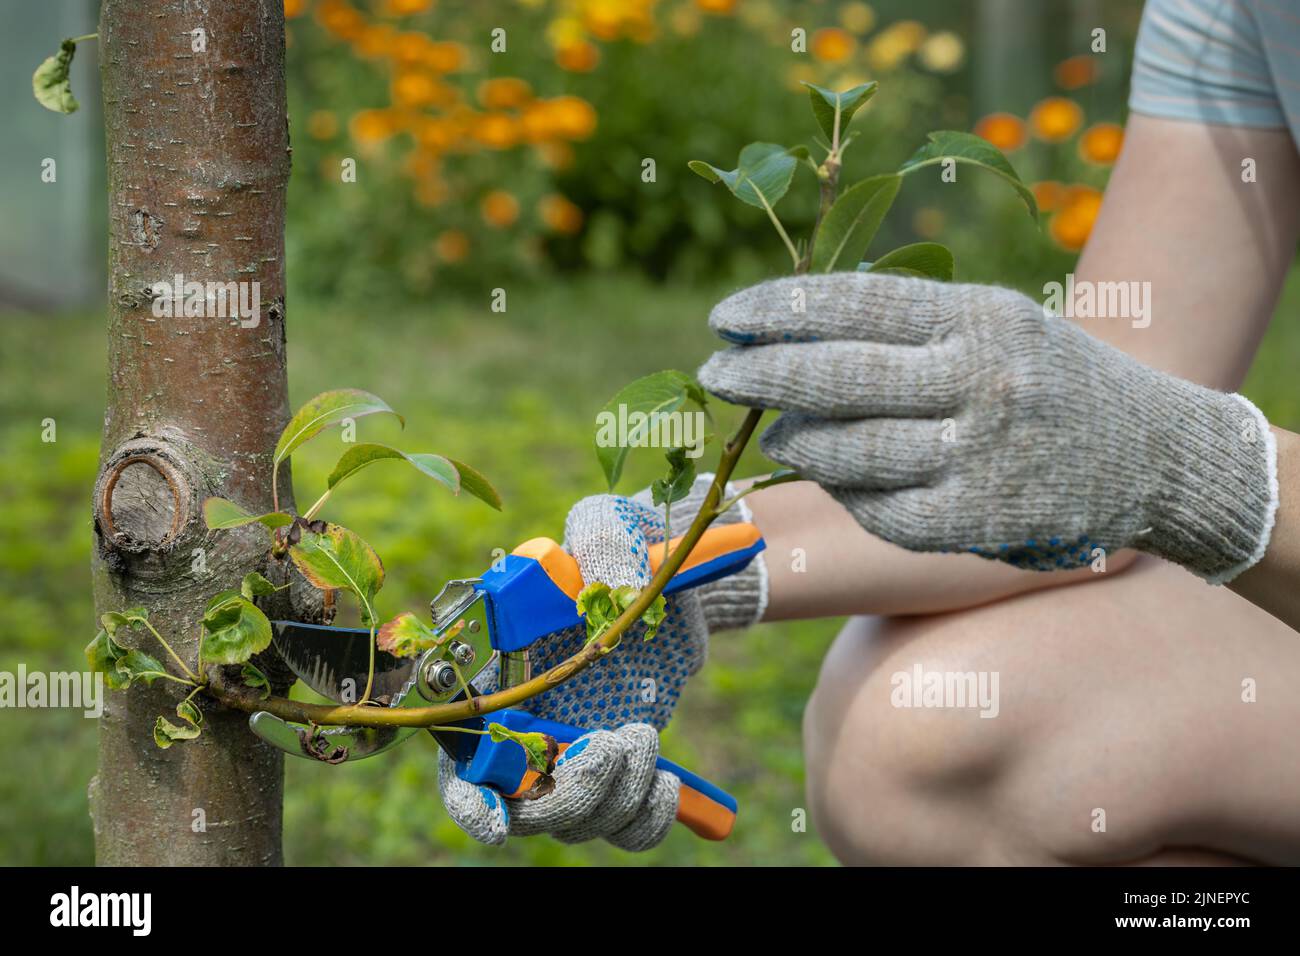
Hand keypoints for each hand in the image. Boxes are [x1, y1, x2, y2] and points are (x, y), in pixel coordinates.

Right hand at [438, 477, 766, 848]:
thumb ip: (599, 546)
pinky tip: (667, 782)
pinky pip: (627, 826)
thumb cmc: (615, 542)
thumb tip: (603, 586)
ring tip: (641, 736)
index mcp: (497, 676)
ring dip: (614, 798)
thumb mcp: (607, 525)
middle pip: (526, 808)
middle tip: (609, 745)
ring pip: (578, 820)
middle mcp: (527, 727)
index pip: (462, 762)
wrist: (667, 573)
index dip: (470, 800)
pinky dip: (647, 819)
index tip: (499, 818)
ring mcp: (573, 753)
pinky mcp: (620, 767)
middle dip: (568, 794)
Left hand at [698, 273, 1276, 582]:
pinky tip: (831, 477)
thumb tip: (792, 337)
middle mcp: (980, 380)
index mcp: (981, 317)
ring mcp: (979, 455)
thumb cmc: (1051, 380)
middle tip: (714, 372)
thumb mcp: (998, 323)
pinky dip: (845, 494)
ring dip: (795, 442)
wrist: (1159, 456)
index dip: (779, 312)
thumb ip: (909, 326)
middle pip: (840, 377)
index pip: (856, 305)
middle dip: (762, 375)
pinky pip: (880, 511)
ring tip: (772, 431)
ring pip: (849, 451)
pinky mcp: (978, 521)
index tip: (727, 319)